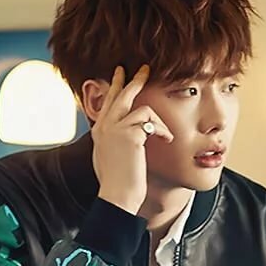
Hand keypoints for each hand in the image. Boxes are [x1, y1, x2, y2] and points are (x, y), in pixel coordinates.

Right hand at [91, 63, 174, 214]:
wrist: (116, 196)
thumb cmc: (117, 184)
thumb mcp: (110, 158)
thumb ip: (116, 142)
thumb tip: (129, 136)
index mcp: (99, 131)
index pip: (108, 101)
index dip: (116, 86)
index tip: (121, 73)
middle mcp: (104, 126)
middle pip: (121, 94)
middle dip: (134, 80)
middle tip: (145, 69)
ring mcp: (115, 128)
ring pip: (141, 107)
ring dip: (158, 122)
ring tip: (166, 136)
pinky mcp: (129, 134)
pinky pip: (151, 122)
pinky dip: (162, 131)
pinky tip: (166, 142)